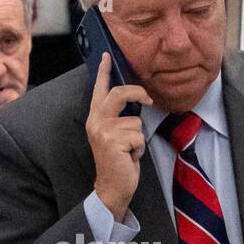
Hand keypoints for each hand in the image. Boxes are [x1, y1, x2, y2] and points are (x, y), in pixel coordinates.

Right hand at [85, 51, 151, 220]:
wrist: (112, 187)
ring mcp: (103, 132)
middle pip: (119, 94)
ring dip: (138, 138)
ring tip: (129, 150)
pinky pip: (138, 136)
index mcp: (95, 118)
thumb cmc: (117, 161)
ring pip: (135, 122)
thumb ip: (118, 117)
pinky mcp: (113, 142)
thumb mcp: (115, 134)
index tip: (107, 56)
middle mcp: (96, 122)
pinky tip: (129, 157)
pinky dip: (139, 149)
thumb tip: (133, 98)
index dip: (104, 72)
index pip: (100, 90)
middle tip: (149, 100)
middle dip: (137, 94)